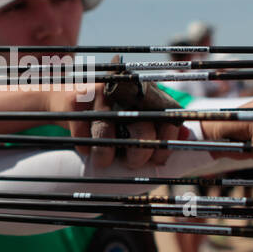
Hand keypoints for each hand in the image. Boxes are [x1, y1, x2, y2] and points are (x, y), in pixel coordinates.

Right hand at [50, 83, 183, 168]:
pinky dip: (84, 149)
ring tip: (102, 161)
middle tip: (131, 163)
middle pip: (141, 131)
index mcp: (145, 91)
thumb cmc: (107, 113)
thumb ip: (159, 125)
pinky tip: (85, 148)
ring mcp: (99, 92)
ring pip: (107, 136)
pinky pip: (83, 136)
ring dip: (104, 156)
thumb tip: (187, 137)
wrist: (66, 96)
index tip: (158, 160)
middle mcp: (126, 88)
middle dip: (138, 156)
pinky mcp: (75, 99)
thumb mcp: (135, 115)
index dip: (165, 145)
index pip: (167, 119)